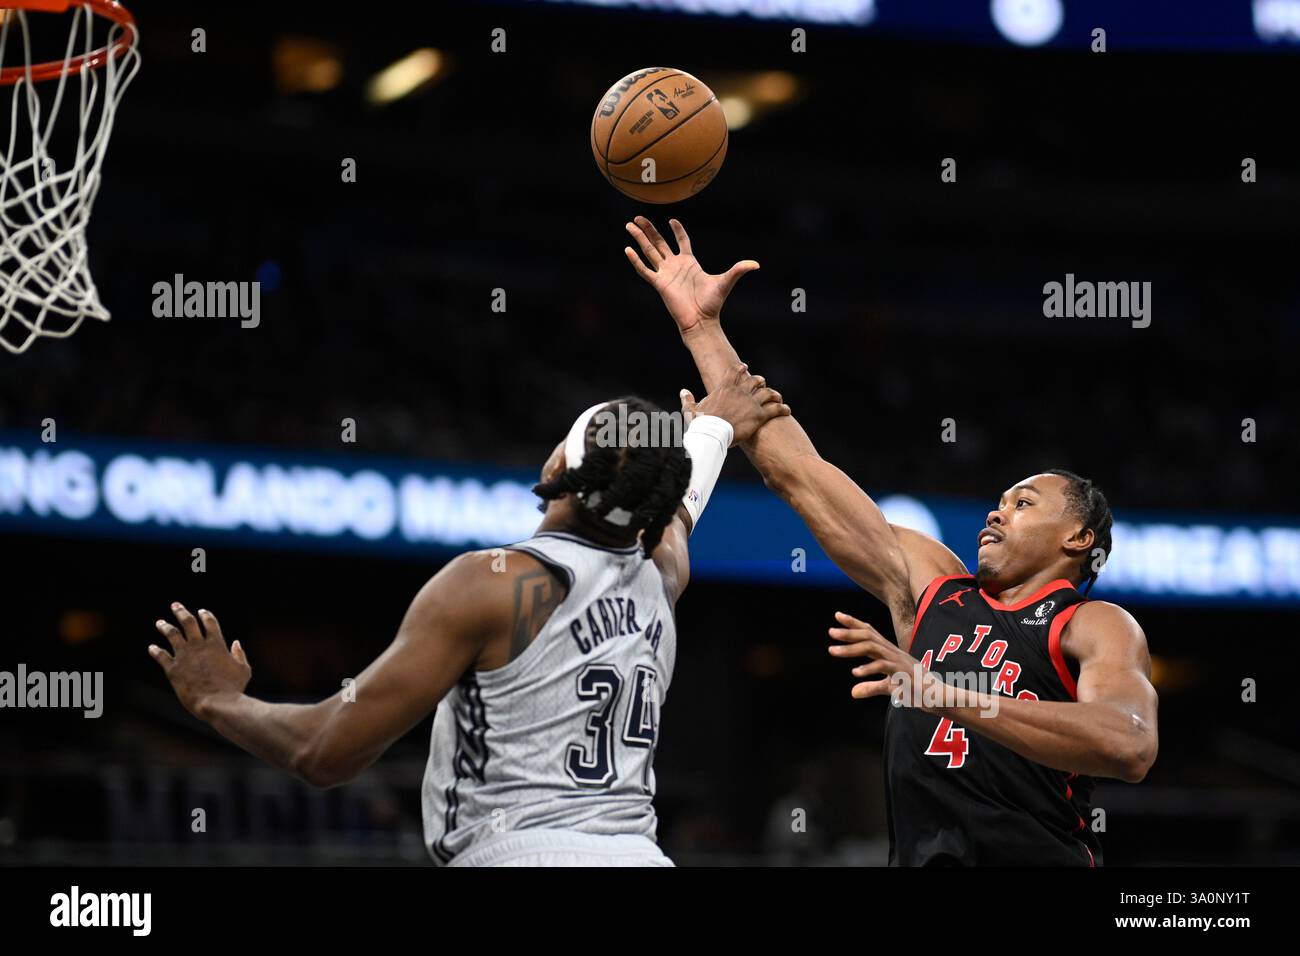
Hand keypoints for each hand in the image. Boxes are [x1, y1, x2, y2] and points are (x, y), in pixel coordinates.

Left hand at [150, 603, 250, 718]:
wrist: (216, 703)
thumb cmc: (233, 688)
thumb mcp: (244, 670)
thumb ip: (240, 655)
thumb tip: (236, 643)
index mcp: (217, 644)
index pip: (209, 622)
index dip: (205, 615)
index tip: (201, 611)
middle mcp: (199, 645)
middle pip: (188, 622)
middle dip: (181, 612)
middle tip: (175, 606)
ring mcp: (184, 656)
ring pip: (172, 635)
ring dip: (165, 627)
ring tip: (160, 623)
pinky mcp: (173, 669)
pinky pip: (161, 656)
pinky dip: (155, 651)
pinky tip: (151, 648)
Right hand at [624, 216, 758, 335]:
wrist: (701, 321)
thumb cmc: (712, 304)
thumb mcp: (726, 282)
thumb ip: (738, 270)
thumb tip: (756, 264)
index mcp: (689, 263)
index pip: (682, 242)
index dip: (677, 231)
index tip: (672, 220)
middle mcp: (675, 266)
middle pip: (659, 243)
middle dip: (649, 230)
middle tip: (638, 217)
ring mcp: (665, 274)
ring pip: (649, 252)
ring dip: (639, 238)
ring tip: (629, 225)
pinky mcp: (659, 284)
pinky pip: (644, 270)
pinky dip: (636, 260)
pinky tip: (627, 249)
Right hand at [683, 363, 790, 445]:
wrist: (711, 434)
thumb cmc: (700, 423)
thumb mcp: (690, 409)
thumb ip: (688, 399)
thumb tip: (683, 391)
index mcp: (725, 388)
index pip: (735, 371)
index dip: (741, 368)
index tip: (745, 367)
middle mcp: (741, 392)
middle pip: (756, 380)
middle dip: (760, 382)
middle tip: (762, 385)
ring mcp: (751, 403)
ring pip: (768, 392)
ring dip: (774, 394)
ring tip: (777, 398)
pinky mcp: (760, 415)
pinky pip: (776, 409)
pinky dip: (783, 408)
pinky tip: (787, 410)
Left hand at [828, 611, 939, 705]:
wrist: (940, 698)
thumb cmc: (917, 691)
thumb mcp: (890, 688)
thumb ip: (872, 687)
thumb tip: (853, 692)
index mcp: (890, 652)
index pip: (870, 633)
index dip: (854, 623)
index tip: (838, 615)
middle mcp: (893, 653)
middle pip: (869, 636)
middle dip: (849, 633)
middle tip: (830, 631)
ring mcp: (898, 661)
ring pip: (872, 648)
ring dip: (851, 649)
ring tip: (832, 650)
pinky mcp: (903, 673)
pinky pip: (883, 667)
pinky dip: (868, 669)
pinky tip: (855, 672)